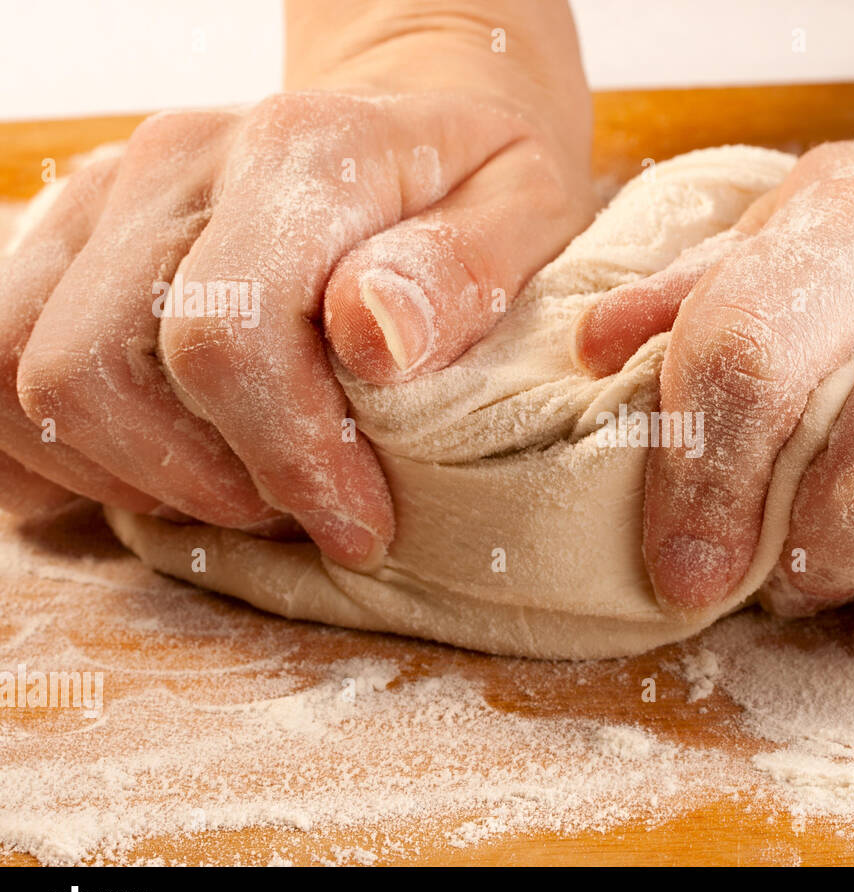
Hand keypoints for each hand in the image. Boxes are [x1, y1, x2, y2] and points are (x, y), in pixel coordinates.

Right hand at [0, 5, 594, 568]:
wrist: (414, 127)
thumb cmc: (478, 185)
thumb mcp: (527, 214)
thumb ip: (460, 272)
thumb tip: (370, 339)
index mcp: (301, 152)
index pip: (227, 337)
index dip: (286, 462)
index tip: (358, 526)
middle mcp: (177, 161)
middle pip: (96, 368)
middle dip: (204, 484)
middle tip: (302, 514)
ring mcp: (105, 194)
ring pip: (27, 375)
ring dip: (132, 474)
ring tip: (244, 492)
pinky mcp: (71, 234)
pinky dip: (60, 449)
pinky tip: (161, 470)